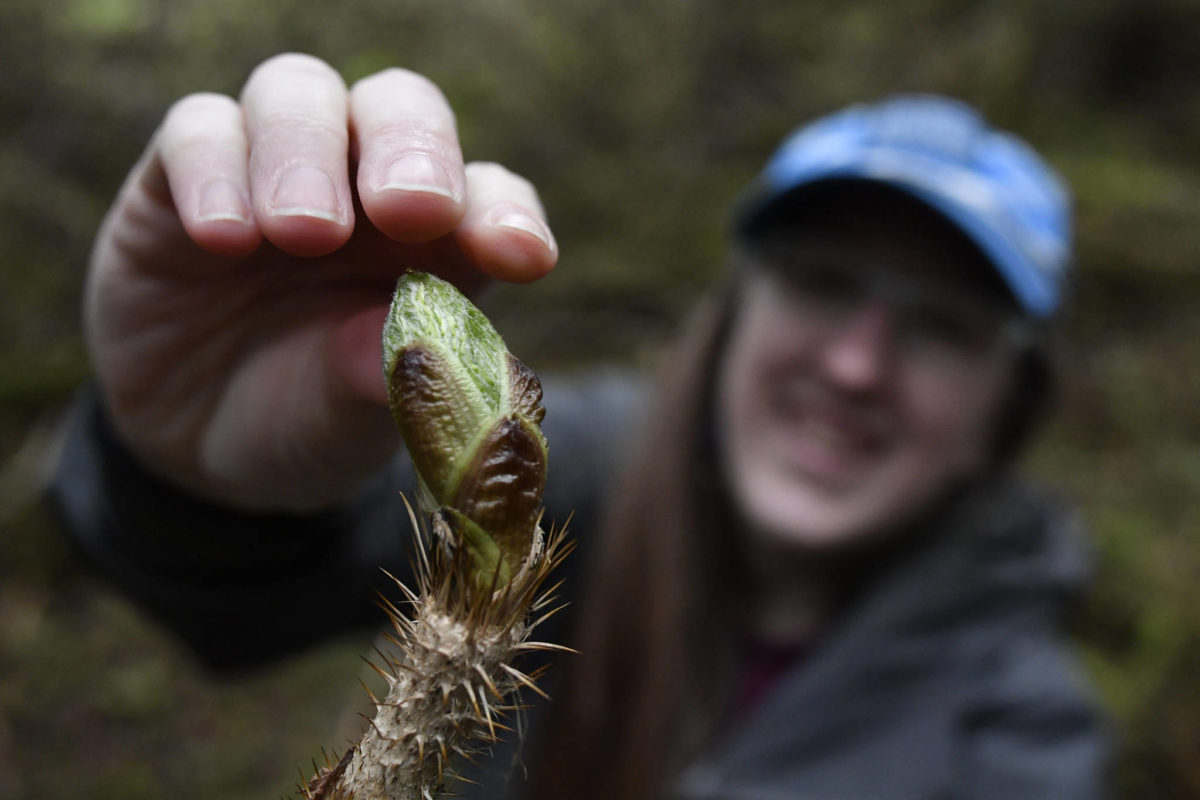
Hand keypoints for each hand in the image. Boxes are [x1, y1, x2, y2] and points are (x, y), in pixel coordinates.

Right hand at [85, 53, 556, 511]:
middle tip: (409, 209)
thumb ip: (378, 375)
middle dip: (412, 148)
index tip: (520, 259)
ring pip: (298, 92)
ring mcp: (273, 170)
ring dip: (307, 153)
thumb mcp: (349, 416)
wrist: (197, 443)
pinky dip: (214, 169)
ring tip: (304, 233)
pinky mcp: (178, 179)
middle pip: (400, 105)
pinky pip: (198, 130)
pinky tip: (225, 239)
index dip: (507, 215)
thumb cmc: (308, 417)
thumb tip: (421, 350)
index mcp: (437, 241)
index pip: (489, 194)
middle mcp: (362, 186)